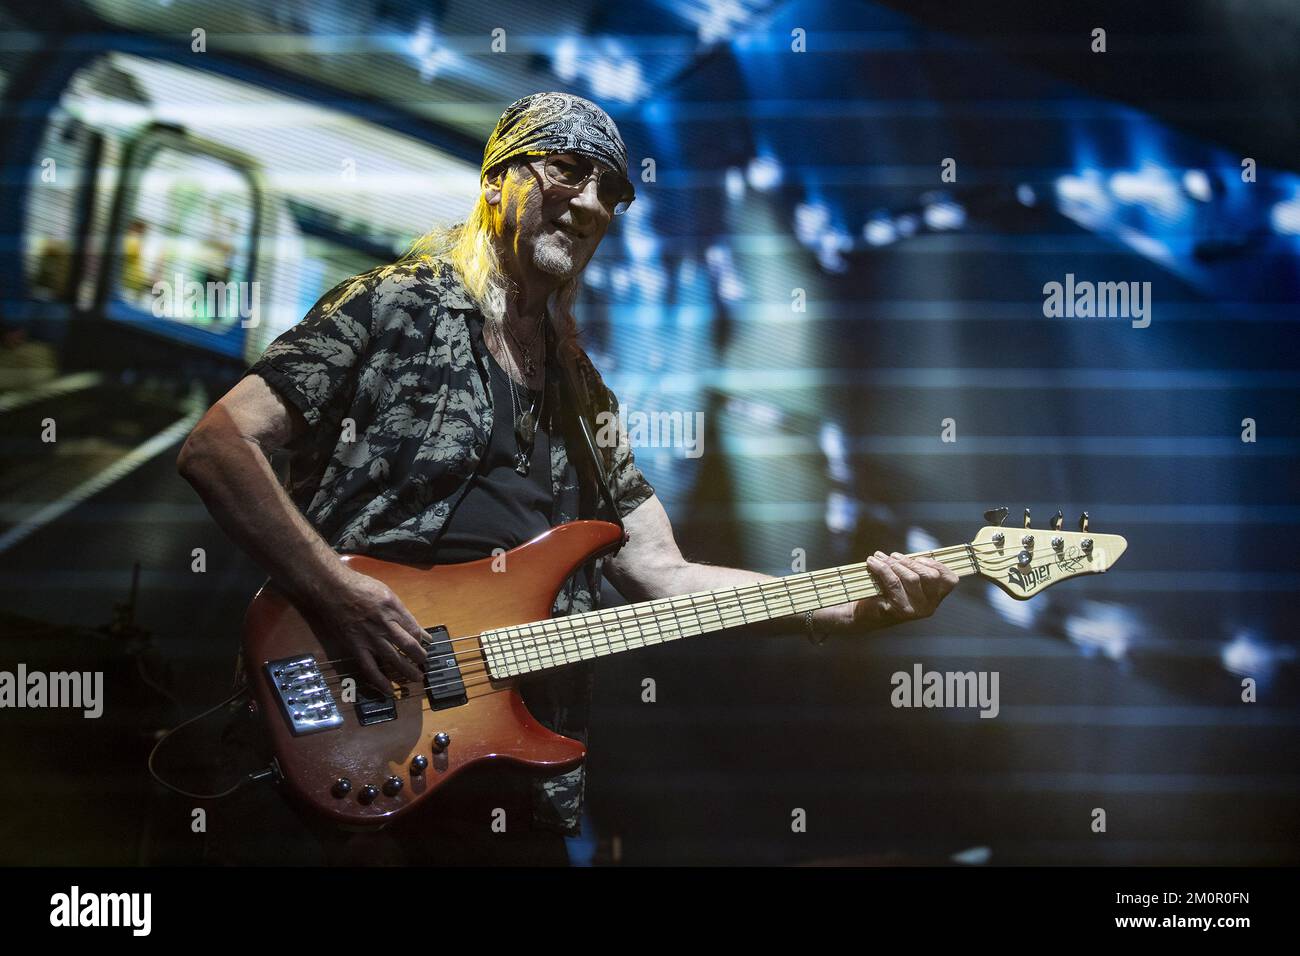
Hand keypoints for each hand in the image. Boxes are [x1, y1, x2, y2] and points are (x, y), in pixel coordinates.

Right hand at [308, 567, 427, 689]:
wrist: (333, 589)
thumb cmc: (360, 587)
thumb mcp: (387, 593)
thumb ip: (403, 612)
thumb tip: (418, 628)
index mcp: (393, 609)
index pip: (415, 630)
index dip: (423, 641)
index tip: (425, 646)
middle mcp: (384, 624)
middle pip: (408, 645)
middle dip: (420, 658)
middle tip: (426, 665)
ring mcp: (370, 637)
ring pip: (393, 658)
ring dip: (407, 670)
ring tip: (417, 678)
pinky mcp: (356, 646)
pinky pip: (369, 668)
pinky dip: (380, 681)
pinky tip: (388, 691)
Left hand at [849, 551, 958, 631]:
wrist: (864, 615)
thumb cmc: (886, 593)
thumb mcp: (904, 581)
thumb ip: (912, 569)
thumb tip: (909, 554)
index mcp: (936, 598)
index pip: (950, 580)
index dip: (938, 565)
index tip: (919, 558)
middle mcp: (929, 606)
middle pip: (930, 576)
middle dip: (910, 561)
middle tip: (893, 556)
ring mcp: (916, 610)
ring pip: (912, 578)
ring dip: (894, 563)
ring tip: (880, 557)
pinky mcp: (899, 610)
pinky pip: (893, 582)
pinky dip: (882, 568)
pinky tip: (872, 562)